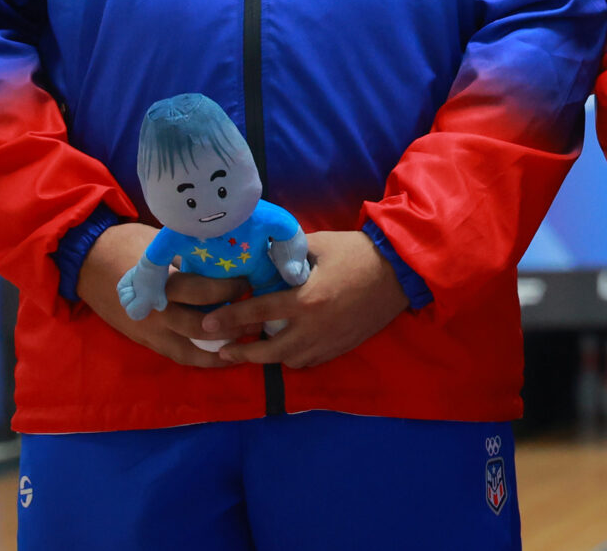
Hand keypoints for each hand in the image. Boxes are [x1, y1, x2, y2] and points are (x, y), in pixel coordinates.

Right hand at [76, 222, 244, 368]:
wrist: (88, 262)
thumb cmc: (129, 245)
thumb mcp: (160, 244)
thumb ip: (189, 257)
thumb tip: (230, 257)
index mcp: (159, 281)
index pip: (200, 290)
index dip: (229, 289)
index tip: (250, 282)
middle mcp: (154, 310)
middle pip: (200, 322)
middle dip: (232, 320)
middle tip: (256, 313)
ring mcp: (149, 328)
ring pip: (191, 347)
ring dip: (221, 345)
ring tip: (247, 338)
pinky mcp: (145, 340)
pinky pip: (178, 355)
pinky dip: (203, 358)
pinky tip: (225, 356)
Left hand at [207, 231, 408, 368]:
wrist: (400, 272)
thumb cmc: (359, 253)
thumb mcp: (320, 244)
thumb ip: (289, 253)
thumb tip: (265, 254)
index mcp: (304, 300)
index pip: (256, 313)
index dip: (227, 320)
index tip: (205, 325)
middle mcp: (312, 328)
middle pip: (267, 352)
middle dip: (241, 353)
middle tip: (223, 350)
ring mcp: (328, 341)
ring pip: (288, 361)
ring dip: (269, 356)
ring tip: (257, 347)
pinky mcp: (342, 347)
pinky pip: (310, 361)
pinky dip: (295, 357)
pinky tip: (290, 347)